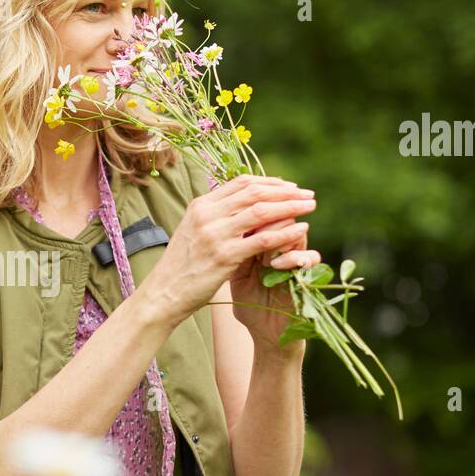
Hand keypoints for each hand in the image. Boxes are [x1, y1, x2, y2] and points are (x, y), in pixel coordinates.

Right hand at [136, 174, 315, 328]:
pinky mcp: (225, 256)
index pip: (241, 183)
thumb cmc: (182, 266)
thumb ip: (215, 217)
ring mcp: (215, 235)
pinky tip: (301, 230)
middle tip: (307, 193)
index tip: (289, 186)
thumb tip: (242, 205)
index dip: (269, 182)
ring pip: (262, 211)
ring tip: (310, 206)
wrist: (163, 293)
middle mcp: (207, 215)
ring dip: (291, 206)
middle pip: (254, 192)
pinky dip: (285, 232)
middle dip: (285, 190)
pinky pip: (263, 239)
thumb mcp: (193, 232)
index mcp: (200, 205)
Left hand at [229, 197, 321, 354]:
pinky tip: (275, 265)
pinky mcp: (309, 277)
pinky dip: (292, 258)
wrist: (265, 331)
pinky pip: (310, 257)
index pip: (263, 211)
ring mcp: (298, 259)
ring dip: (279, 235)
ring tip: (263, 248)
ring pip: (298, 231)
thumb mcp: (235, 271)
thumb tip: (216, 222)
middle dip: (268, 216)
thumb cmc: (248, 302)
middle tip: (251, 224)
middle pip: (282, 214)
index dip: (252, 207)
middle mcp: (285, 245)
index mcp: (266, 240)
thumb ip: (231, 247)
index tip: (233, 212)